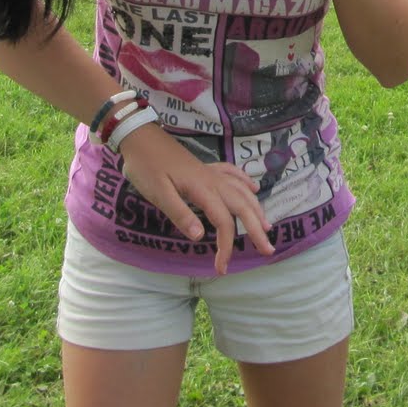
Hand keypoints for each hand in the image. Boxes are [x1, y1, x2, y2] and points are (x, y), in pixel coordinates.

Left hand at [117, 123, 272, 274]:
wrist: (139, 138)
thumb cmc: (146, 167)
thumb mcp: (158, 193)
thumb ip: (180, 213)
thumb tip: (201, 237)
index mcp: (202, 189)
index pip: (223, 222)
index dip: (226, 246)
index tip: (221, 268)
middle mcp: (213, 180)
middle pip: (242, 206)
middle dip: (257, 229)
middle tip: (268, 250)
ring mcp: (210, 172)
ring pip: (242, 191)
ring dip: (256, 208)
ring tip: (267, 226)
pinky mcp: (204, 168)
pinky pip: (233, 174)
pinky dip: (246, 182)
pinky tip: (254, 188)